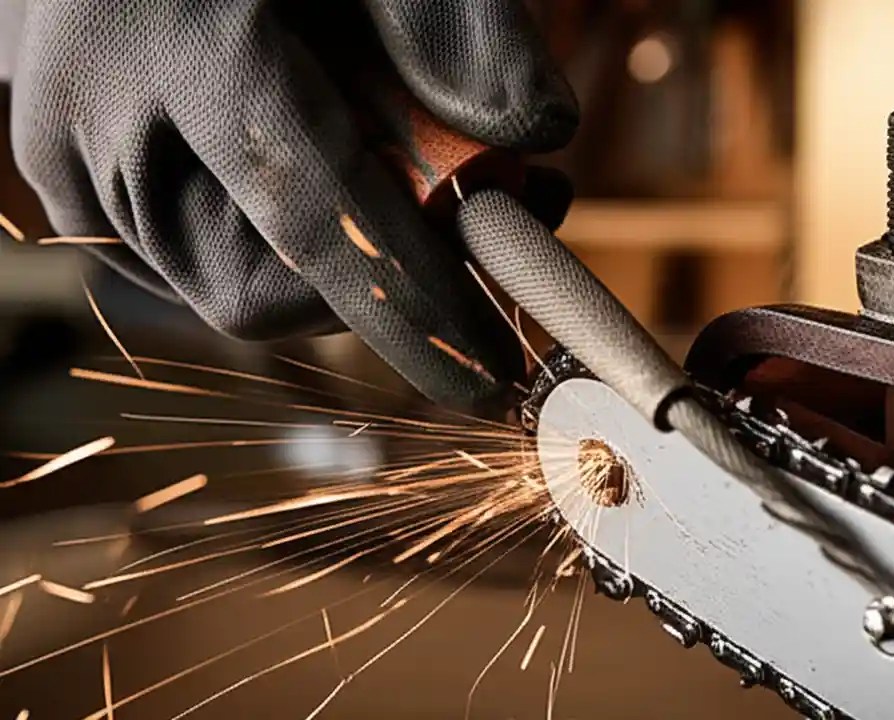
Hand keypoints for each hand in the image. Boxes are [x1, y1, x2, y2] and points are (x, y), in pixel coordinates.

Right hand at [12, 0, 577, 413]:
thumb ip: (462, 29)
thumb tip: (545, 136)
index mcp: (199, 48)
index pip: (325, 224)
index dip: (417, 313)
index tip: (491, 377)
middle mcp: (108, 117)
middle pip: (263, 292)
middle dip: (375, 294)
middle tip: (472, 232)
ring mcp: (64, 151)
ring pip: (217, 286)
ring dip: (322, 268)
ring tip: (398, 186)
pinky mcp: (52, 168)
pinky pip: (170, 257)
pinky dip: (259, 243)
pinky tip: (306, 171)